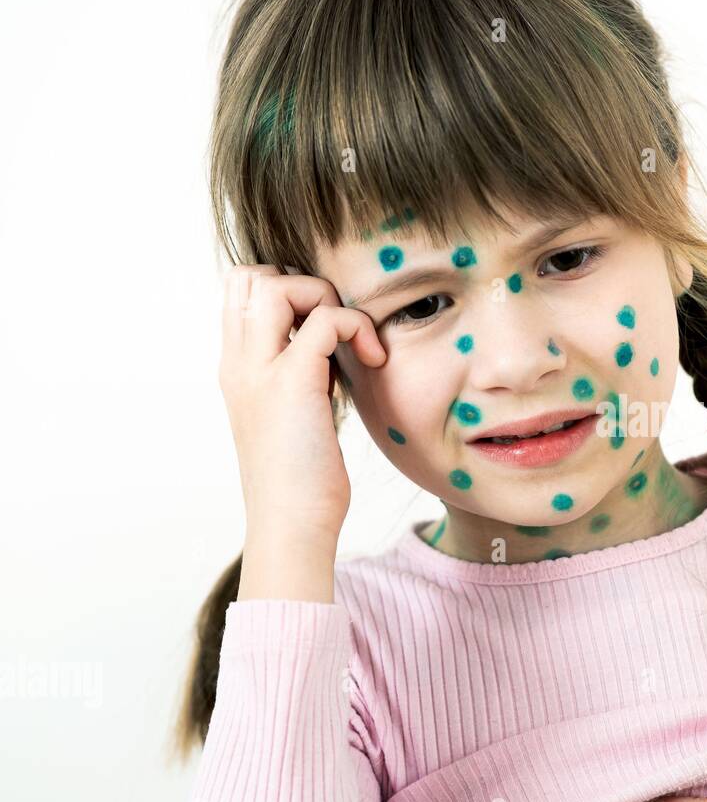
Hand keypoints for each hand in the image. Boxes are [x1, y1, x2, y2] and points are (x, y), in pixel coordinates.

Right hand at [219, 265, 386, 542]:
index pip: (240, 292)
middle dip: (301, 284)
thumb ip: (300, 380)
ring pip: (276, 284)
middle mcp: (239, 363)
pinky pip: (325, 319)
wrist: (291, 526)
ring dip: (326, 298)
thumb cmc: (301, 483)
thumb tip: (329, 357)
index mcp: (237, 369)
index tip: (322, 333)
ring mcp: (259, 371)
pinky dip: (357, 326)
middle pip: (249, 276)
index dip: (286, 292)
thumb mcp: (293, 418)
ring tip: (352, 341)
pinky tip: (373, 360)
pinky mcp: (292, 383)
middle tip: (334, 330)